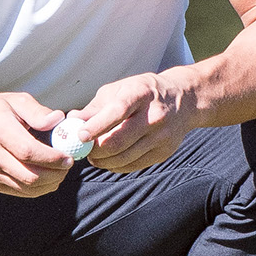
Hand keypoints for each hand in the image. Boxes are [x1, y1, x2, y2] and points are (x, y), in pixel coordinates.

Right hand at [0, 91, 71, 196]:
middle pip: (30, 175)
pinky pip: (20, 191)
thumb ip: (38, 112)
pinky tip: (48, 176)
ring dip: (50, 183)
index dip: (52, 157)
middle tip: (68, 164)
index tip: (68, 156)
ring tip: (60, 170)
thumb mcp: (16, 100)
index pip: (28, 151)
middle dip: (56, 174)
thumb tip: (58, 120)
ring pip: (27, 188)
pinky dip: (39, 188)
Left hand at [74, 70, 199, 173]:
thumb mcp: (120, 89)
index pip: (117, 111)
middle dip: (95, 150)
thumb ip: (95, 107)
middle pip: (120, 141)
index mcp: (141, 94)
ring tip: (93, 155)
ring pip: (125, 158)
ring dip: (102, 161)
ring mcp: (162, 136)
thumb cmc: (143, 92)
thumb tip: (72, 119)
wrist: (184, 100)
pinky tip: (108, 159)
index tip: (80, 134)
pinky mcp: (164, 152)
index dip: (97, 125)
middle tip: (82, 149)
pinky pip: (133, 166)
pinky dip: (116, 166)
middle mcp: (154, 116)